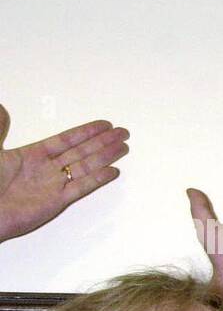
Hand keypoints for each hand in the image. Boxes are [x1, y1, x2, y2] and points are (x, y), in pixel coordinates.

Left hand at [0, 104, 128, 241]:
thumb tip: (1, 108)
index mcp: (31, 155)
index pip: (66, 140)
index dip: (85, 132)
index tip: (103, 125)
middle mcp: (46, 169)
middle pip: (81, 151)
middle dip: (103, 142)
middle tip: (122, 133)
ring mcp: (53, 185)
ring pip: (86, 167)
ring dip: (105, 157)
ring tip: (122, 147)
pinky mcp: (56, 201)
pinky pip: (81, 188)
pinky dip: (97, 180)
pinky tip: (112, 171)